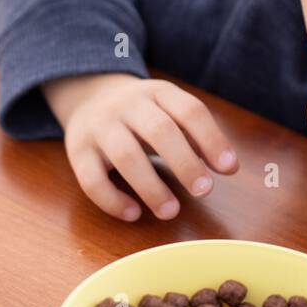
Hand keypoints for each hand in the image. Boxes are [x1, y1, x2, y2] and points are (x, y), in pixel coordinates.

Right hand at [43, 73, 237, 220]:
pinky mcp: (77, 151)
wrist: (88, 95)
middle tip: (204, 191)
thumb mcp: (170, 111)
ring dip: (150, 187)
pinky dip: (113, 200)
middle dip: (184, 163)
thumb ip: (198, 136)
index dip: (211, 139)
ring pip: (125, 155)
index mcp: (158, 92)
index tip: (229, 168)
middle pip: (159, 131)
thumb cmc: (144, 114)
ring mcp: (99, 126)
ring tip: (171, 212)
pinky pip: (91, 179)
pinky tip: (134, 214)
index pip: (189, 111)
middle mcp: (127, 105)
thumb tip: (229, 167)